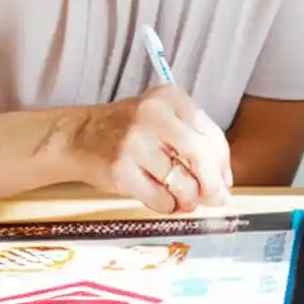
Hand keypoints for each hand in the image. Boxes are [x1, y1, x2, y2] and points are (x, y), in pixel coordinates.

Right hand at [68, 85, 232, 213]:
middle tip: (215, 199)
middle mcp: (152, 115)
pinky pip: (160, 199)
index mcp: (169, 97)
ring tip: (184, 200)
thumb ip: (194, 142)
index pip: (210, 133)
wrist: (80, 136)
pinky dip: (168, 206)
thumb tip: (223, 184)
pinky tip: (163, 200)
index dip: (222, 163)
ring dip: (189, 199)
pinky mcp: (120, 170)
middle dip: (212, 183)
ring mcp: (134, 142)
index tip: (224, 181)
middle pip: (200, 154)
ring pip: (181, 181)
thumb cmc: (129, 131)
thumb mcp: (163, 120)